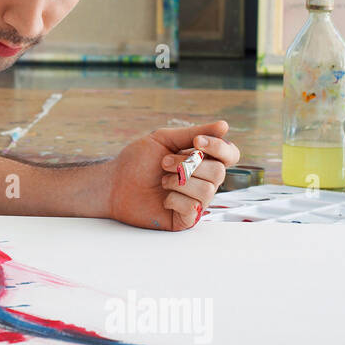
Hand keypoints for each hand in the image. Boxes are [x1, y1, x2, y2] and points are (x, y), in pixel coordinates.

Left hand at [105, 120, 239, 230]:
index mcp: (202, 160)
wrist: (114, 184)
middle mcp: (204, 181)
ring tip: (161, 181)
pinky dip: (175, 199)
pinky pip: (193, 208)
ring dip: (179, 181)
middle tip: (163, 163)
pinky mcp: (185, 219)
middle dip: (188, 164)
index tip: (196, 142)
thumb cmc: (138, 161)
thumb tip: (224, 126)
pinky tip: (163, 199)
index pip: (230, 154)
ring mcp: (196, 201)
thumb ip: (193, 133)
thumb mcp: (165, 140)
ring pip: (208, 190)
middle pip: (219, 172)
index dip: (219, 148)